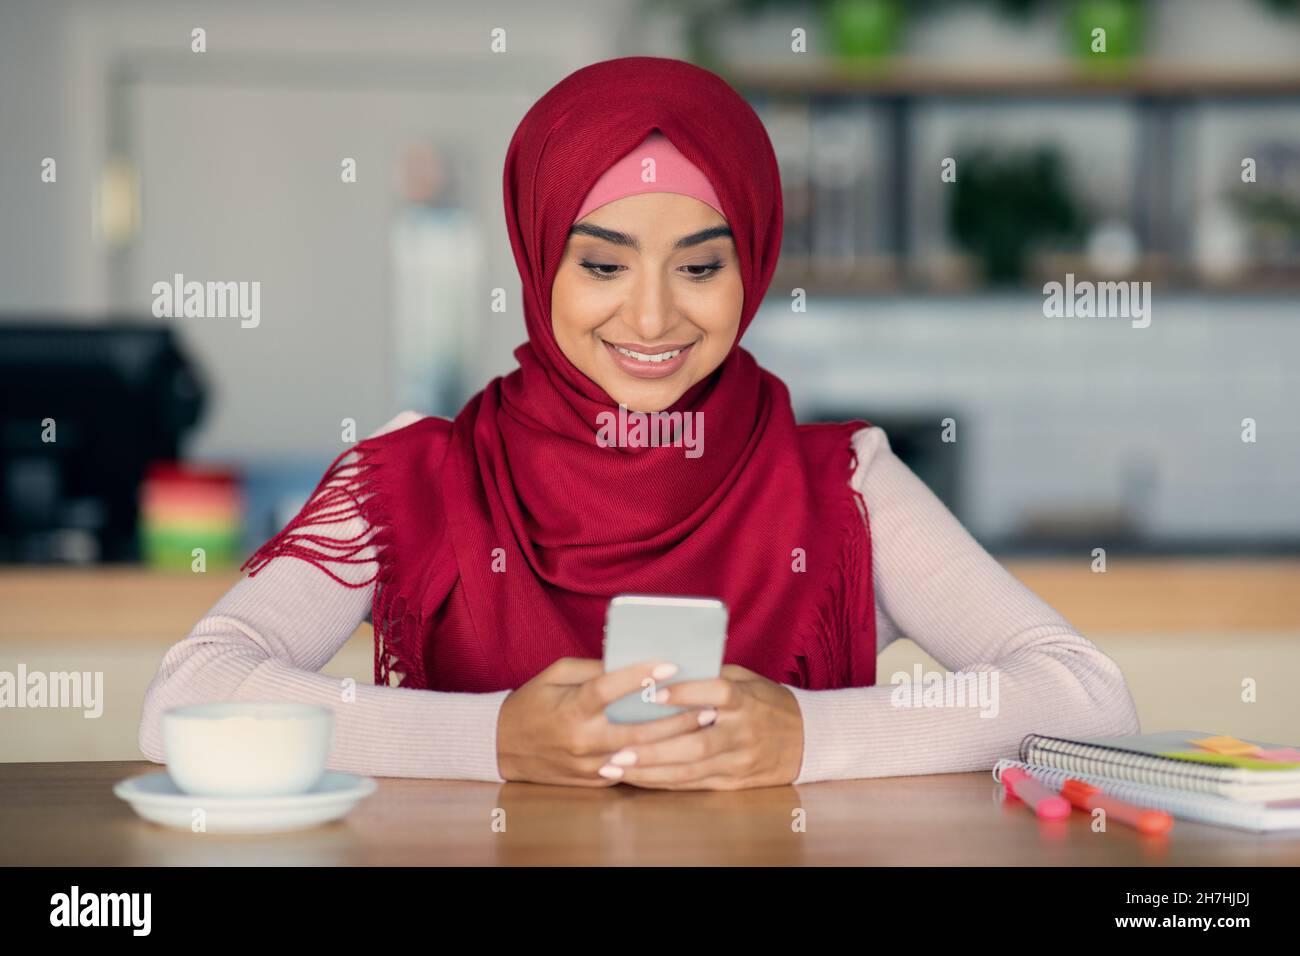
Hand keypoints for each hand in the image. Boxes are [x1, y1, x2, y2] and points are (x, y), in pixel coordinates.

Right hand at [495, 657, 716, 785]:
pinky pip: (629, 770)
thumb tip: (631, 662)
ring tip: (702, 727)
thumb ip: (593, 669)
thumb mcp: (556, 674)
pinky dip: (654, 758)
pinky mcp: (592, 781)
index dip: (640, 675)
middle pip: (637, 730)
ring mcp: (587, 764)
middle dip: (676, 719)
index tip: (671, 664)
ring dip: (673, 742)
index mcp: (571, 707)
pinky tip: (679, 747)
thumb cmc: (533, 702)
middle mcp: (581, 739)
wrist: (502, 746)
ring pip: (639, 755)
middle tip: (707, 707)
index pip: (609, 688)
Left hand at [613, 664, 803, 789]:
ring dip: (650, 770)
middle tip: (616, 747)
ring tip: (615, 767)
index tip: (652, 692)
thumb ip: (710, 676)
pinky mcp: (735, 782)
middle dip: (653, 748)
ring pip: (691, 769)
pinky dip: (662, 781)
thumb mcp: (746, 679)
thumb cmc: (765, 701)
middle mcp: (742, 732)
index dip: (685, 693)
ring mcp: (739, 760)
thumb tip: (662, 670)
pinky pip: (694, 784)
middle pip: (696, 742)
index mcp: (746, 699)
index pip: (716, 693)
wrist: (808, 739)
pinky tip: (636, 778)